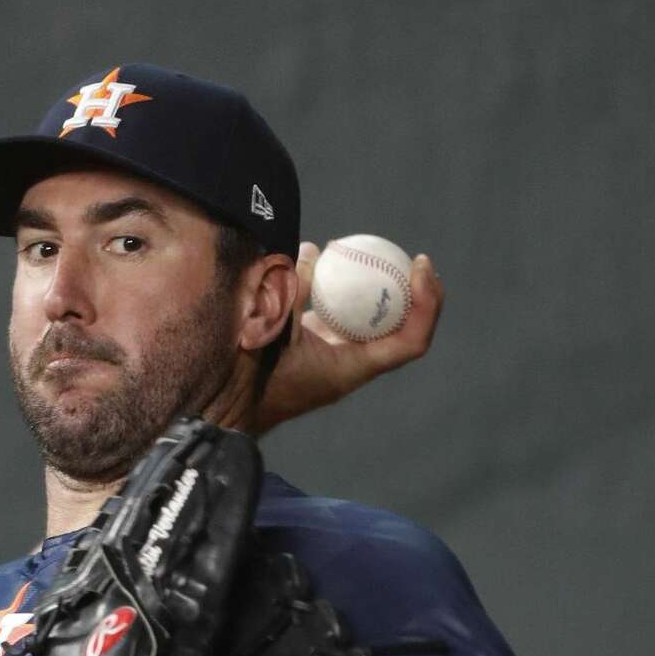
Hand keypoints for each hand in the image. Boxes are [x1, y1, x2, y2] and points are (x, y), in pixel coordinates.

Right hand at [254, 243, 445, 433]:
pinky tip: (332, 261)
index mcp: (351, 369)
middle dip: (416, 294)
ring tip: (382, 257)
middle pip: (403, 330)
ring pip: (375, 323)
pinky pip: (345, 315)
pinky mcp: (319, 346)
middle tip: (414, 260)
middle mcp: (351, 365)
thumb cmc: (250, 374)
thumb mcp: (272, 323)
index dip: (427, 303)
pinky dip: (347, 290)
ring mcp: (336, 356)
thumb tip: (311, 252)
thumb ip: (293, 287)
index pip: (410, 341)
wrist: (227, 404)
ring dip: (384, 291)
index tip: (419, 266)